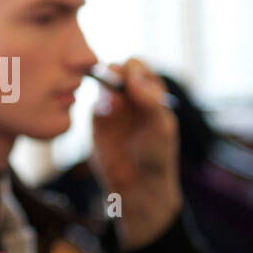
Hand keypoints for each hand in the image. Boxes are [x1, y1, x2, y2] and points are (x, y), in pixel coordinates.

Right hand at [89, 58, 181, 250]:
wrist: (137, 186)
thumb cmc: (156, 155)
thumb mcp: (161, 126)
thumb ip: (149, 99)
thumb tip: (132, 75)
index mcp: (151, 92)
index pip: (138, 66)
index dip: (133, 69)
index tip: (132, 81)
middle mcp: (130, 95)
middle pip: (117, 69)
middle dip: (114, 73)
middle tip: (116, 87)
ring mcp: (112, 106)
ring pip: (102, 82)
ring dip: (104, 85)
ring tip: (113, 104)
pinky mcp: (96, 120)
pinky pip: (91, 101)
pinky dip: (95, 101)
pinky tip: (104, 112)